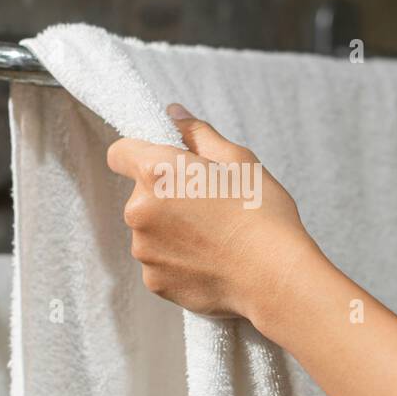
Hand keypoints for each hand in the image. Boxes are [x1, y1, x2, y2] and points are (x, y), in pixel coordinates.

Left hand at [106, 104, 317, 319]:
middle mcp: (139, 211)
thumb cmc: (262, 214)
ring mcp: (144, 251)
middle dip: (165, 196)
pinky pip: (159, 262)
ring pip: (150, 231)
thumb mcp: (238, 160)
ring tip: (213, 237)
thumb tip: (173, 113)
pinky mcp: (154, 282)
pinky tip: (209, 261)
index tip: (163, 164)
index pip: (120, 153)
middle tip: (208, 205)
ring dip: (170, 230)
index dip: (140, 154)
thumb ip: (197, 133)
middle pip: (139, 195)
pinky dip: (178, 261)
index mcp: (157, 173)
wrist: (276, 277)